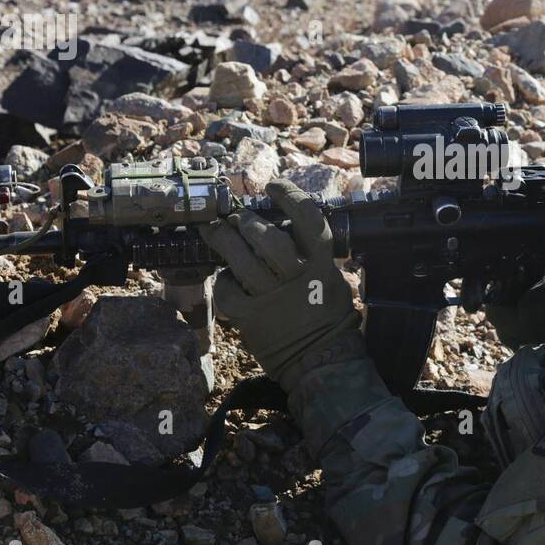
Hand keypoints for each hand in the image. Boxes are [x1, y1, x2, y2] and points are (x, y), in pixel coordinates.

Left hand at [199, 181, 360, 391]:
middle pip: (268, 239)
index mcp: (321, 264)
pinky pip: (229, 292)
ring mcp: (273, 299)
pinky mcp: (253, 318)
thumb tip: (284, 225)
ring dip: (223, 241)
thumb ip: (311, 254)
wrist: (320, 359)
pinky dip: (224, 282)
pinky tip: (226, 278)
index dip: (290, 195)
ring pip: (241, 262)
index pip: (308, 218)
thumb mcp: (330, 278)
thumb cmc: (327, 315)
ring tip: (214, 231)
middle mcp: (297, 278)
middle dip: (246, 222)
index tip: (273, 186)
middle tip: (234, 216)